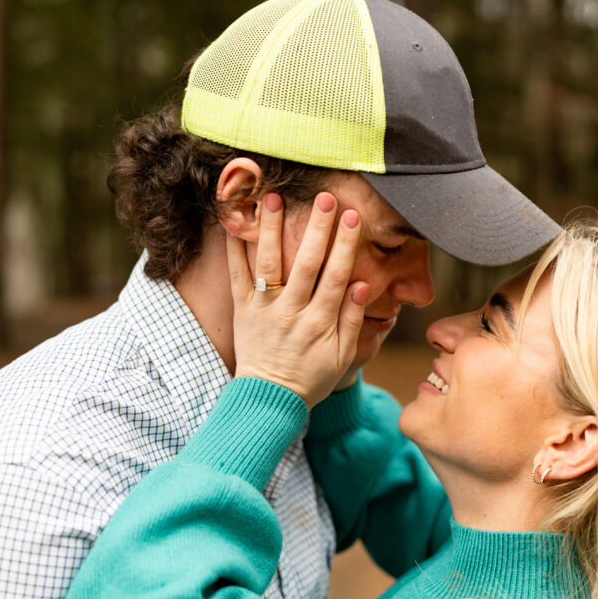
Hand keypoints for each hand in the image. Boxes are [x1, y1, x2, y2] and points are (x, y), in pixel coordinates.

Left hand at [228, 193, 368, 408]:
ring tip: (275, 198)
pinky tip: (235, 223)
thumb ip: (352, 320)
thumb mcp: (342, 357)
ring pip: (270, 264)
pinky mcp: (242, 312)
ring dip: (273, 229)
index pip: (336, 276)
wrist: (269, 401)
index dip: (345, 245)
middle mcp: (292, 312)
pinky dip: (235, 250)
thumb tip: (362, 285)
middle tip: (325, 197)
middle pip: (307, 264)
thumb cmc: (311, 379)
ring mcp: (265, 310)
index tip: (352, 216)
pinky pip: (237, 277)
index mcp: (320, 323)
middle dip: (317, 228)